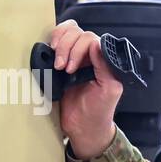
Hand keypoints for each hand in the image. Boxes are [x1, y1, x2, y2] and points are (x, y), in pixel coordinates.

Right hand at [47, 20, 121, 158]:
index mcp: (103, 60)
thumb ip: (105, 67)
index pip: (91, 39)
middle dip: (67, 48)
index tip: (72, 67)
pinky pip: (56, 44)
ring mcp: (74, 58)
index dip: (79, 49)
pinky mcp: (60, 63)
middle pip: (77, 33)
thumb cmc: (99, 111)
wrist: (83, 128)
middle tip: (63, 68)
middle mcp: (90, 56)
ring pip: (67, 33)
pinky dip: (52, 44)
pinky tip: (51, 57)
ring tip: (57, 64)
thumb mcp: (109, 90)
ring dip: (59, 44)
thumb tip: (96, 45)